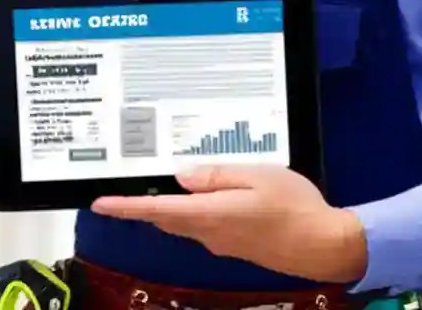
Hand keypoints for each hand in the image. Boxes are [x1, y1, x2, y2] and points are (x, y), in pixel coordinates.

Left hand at [91, 165, 368, 283]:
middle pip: (166, 217)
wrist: (322, 246)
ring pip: (184, 221)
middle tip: (128, 184)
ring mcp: (221, 242)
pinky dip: (194, 210)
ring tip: (166, 182)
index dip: (125, 207)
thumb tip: (183, 176)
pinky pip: (203, 225)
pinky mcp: (234, 245)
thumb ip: (217, 175)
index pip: (157, 210)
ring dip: (170, 207)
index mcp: (209, 214)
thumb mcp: (258, 176)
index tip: (99, 204)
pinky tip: (207, 195)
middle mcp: (208, 233)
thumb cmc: (294, 206)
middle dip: (144, 204)